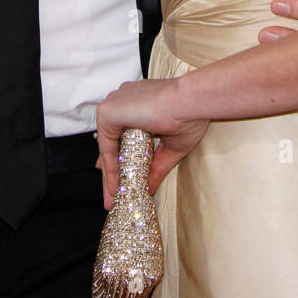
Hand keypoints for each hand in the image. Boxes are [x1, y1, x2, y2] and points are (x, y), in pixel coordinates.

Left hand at [95, 78, 208, 209]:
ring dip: (110, 174)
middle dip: (112, 171)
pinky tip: (115, 187)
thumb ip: (156, 167)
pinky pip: (106, 147)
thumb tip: (149, 189)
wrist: (190, 101)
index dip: (118, 157)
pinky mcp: (108, 111)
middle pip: (113, 142)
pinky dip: (110, 169)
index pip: (122, 132)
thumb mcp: (171, 147)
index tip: (117, 177)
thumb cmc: (190, 115)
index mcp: (138, 100)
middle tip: (113, 195)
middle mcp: (124, 99)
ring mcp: (114, 104)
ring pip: (108, 146)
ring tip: (112, 198)